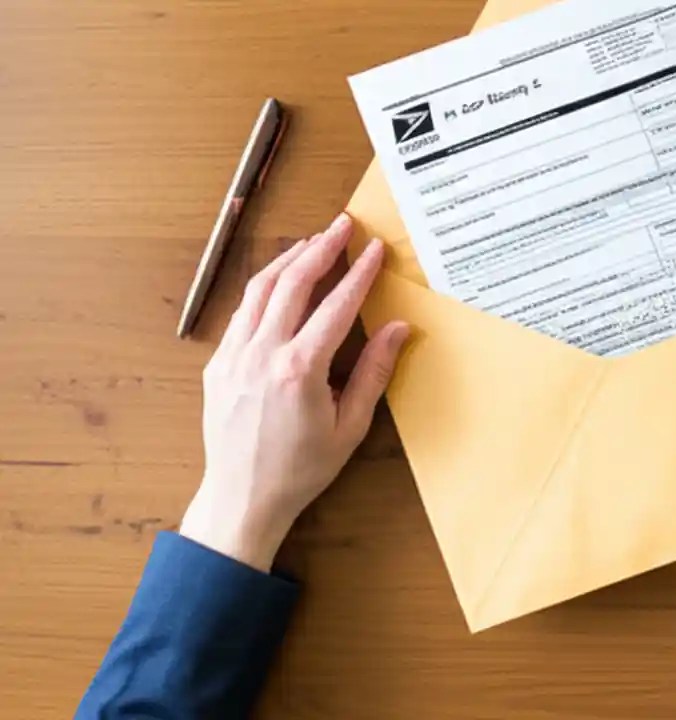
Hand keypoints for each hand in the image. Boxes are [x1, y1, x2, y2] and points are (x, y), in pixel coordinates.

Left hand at [181, 214, 408, 570]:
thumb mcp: (350, 427)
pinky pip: (241, 314)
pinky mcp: (217, 364)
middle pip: (292, 283)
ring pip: (259, 290)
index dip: (358, 273)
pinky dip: (263, 290)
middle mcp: (262, 354)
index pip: (335, 305)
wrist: (242, 498)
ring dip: (288, 261)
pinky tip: (279, 284)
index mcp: (299, 370)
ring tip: (312, 244)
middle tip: (343, 226)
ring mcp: (233, 356)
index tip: (374, 249)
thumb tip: (397, 329)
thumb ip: (373, 372)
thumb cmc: (301, 470)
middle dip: (321, 249)